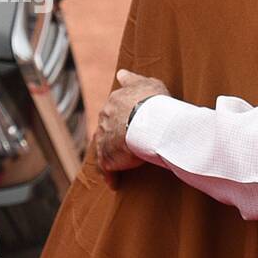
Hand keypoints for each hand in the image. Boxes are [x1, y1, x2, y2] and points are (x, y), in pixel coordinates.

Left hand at [96, 69, 170, 184]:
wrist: (149, 121)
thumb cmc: (154, 101)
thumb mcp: (147, 82)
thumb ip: (133, 79)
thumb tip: (121, 73)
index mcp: (115, 101)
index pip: (112, 108)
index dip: (117, 115)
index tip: (119, 119)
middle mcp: (105, 118)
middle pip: (106, 128)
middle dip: (112, 135)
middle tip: (123, 145)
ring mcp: (104, 138)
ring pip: (103, 148)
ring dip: (110, 156)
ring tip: (117, 165)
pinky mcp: (107, 157)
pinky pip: (106, 168)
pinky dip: (110, 175)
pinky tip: (114, 184)